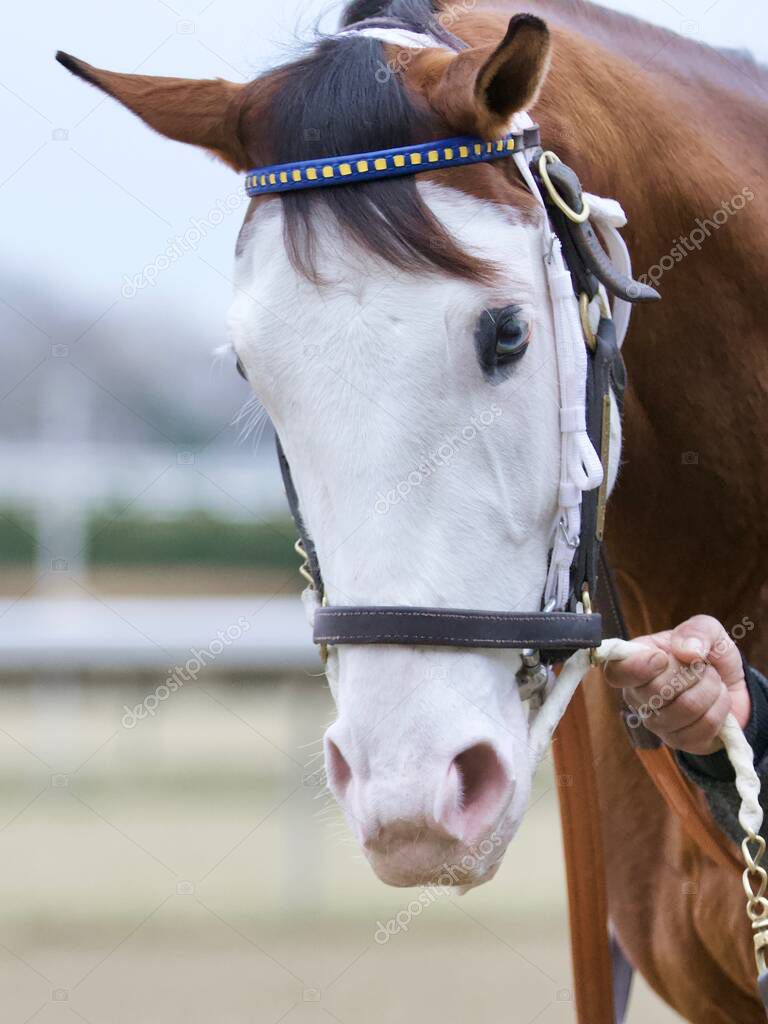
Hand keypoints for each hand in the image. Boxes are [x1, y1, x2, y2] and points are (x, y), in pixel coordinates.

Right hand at [603, 615, 749, 754]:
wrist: (730, 685)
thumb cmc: (708, 655)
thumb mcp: (707, 630)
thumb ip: (697, 630)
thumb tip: (687, 651)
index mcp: (635, 663)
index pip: (616, 672)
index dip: (637, 668)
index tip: (662, 657)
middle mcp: (638, 696)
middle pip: (657, 690)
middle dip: (693, 672)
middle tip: (702, 665)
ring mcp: (656, 723)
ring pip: (686, 707)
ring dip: (711, 688)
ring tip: (712, 682)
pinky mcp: (679, 741)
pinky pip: (704, 726)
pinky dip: (720, 708)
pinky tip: (716, 701)